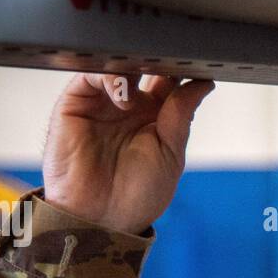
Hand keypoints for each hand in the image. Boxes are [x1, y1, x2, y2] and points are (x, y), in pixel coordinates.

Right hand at [42, 74, 214, 233]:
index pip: (169, 80)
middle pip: (144, 66)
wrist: (101, 219)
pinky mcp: (74, 104)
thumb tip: (202, 84)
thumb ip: (181, 116)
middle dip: (158, 59)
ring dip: (135, 67)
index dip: (182, 70)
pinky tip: (124, 99)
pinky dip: (110, 78)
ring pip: (118, 65)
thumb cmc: (136, 197)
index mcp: (154, 117)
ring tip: (147, 85)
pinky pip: (89, 76)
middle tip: (171, 59)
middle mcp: (128, 106)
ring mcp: (102, 103)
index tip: (197, 64)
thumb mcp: (171, 155)